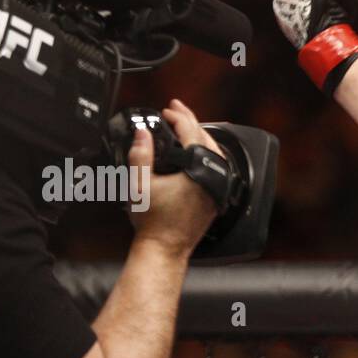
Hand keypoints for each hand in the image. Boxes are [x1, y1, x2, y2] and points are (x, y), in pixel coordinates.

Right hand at [128, 99, 219, 258]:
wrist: (165, 247)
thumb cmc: (153, 221)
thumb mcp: (139, 184)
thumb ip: (140, 155)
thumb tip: (142, 133)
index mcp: (197, 171)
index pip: (191, 133)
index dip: (178, 117)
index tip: (167, 110)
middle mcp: (213, 178)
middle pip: (207, 139)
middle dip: (191, 121)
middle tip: (177, 110)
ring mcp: (218, 188)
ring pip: (215, 152)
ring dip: (200, 136)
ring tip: (186, 126)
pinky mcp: (217, 197)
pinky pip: (217, 167)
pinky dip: (206, 153)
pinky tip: (196, 151)